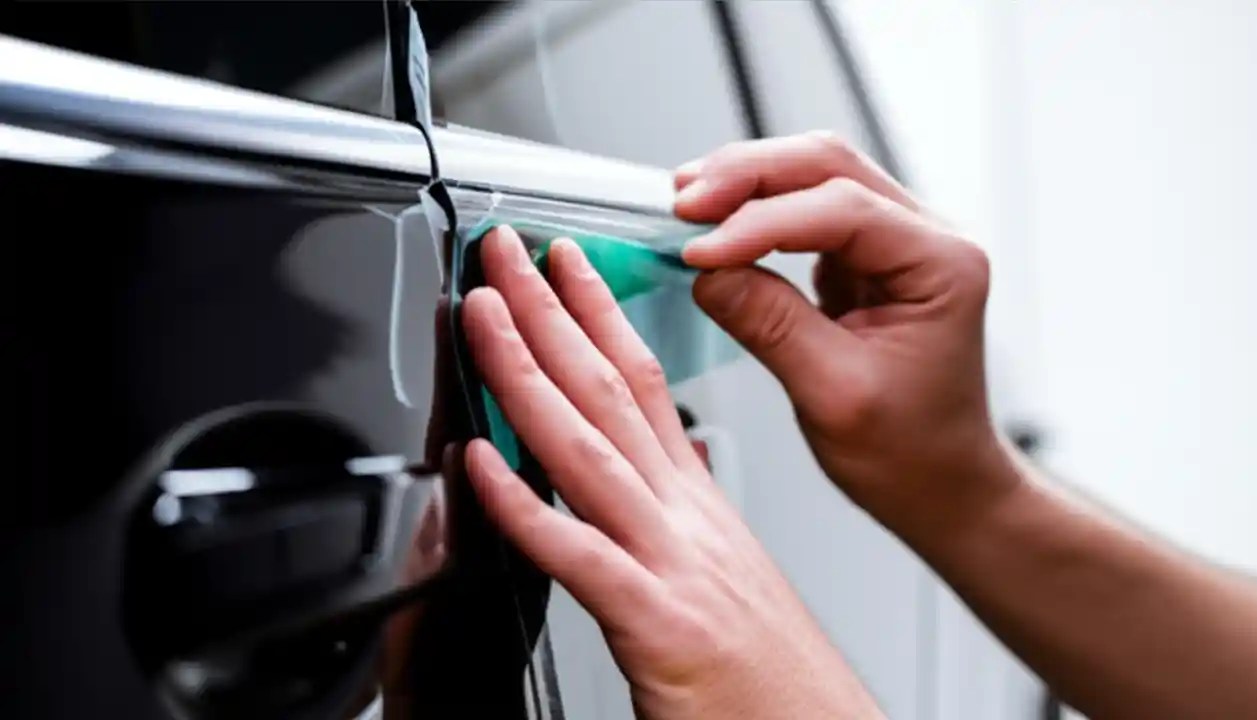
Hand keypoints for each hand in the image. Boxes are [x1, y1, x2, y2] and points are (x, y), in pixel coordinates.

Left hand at [461, 227, 881, 718]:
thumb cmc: (767, 665)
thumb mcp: (728, 566)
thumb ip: (692, 503)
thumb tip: (678, 451)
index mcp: (694, 500)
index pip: (642, 380)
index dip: (597, 311)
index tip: (563, 260)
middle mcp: (682, 516)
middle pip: (608, 391)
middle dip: (549, 310)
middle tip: (506, 249)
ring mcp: (668, 562)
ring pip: (586, 449)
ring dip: (527, 374)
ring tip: (485, 315)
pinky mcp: (654, 622)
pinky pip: (576, 553)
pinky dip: (522, 505)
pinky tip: (477, 465)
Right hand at [676, 132, 1016, 539]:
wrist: (937, 482)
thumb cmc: (909, 450)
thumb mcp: (833, 394)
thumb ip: (771, 325)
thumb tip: (707, 273)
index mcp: (941, 265)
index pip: (842, 210)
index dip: (761, 224)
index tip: (700, 250)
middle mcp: (926, 237)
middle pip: (829, 167)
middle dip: (750, 176)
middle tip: (683, 201)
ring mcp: (895, 242)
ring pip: (815, 176)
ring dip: (748, 183)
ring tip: (687, 202)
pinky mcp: (863, 257)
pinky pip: (804, 211)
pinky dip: (755, 211)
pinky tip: (716, 224)